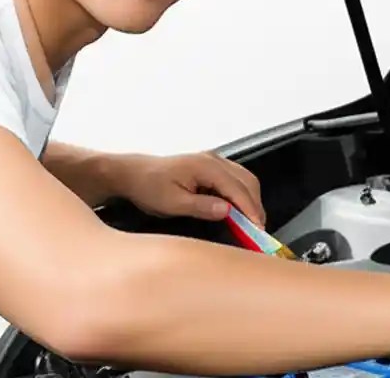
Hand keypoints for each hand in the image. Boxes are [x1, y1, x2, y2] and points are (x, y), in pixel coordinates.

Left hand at [110, 152, 264, 226]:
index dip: (250, 209)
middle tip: (257, 230)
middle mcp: (213, 160)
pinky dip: (242, 194)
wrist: (132, 174)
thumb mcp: (172, 203)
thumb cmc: (148, 187)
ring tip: (251, 223)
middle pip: (247, 181)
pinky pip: (235, 179)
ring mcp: (213, 161)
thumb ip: (201, 206)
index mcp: (206, 166)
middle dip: (255, 205)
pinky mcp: (210, 166)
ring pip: (244, 179)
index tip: (257, 228)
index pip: (237, 188)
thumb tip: (227, 210)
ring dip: (250, 200)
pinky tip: (238, 210)